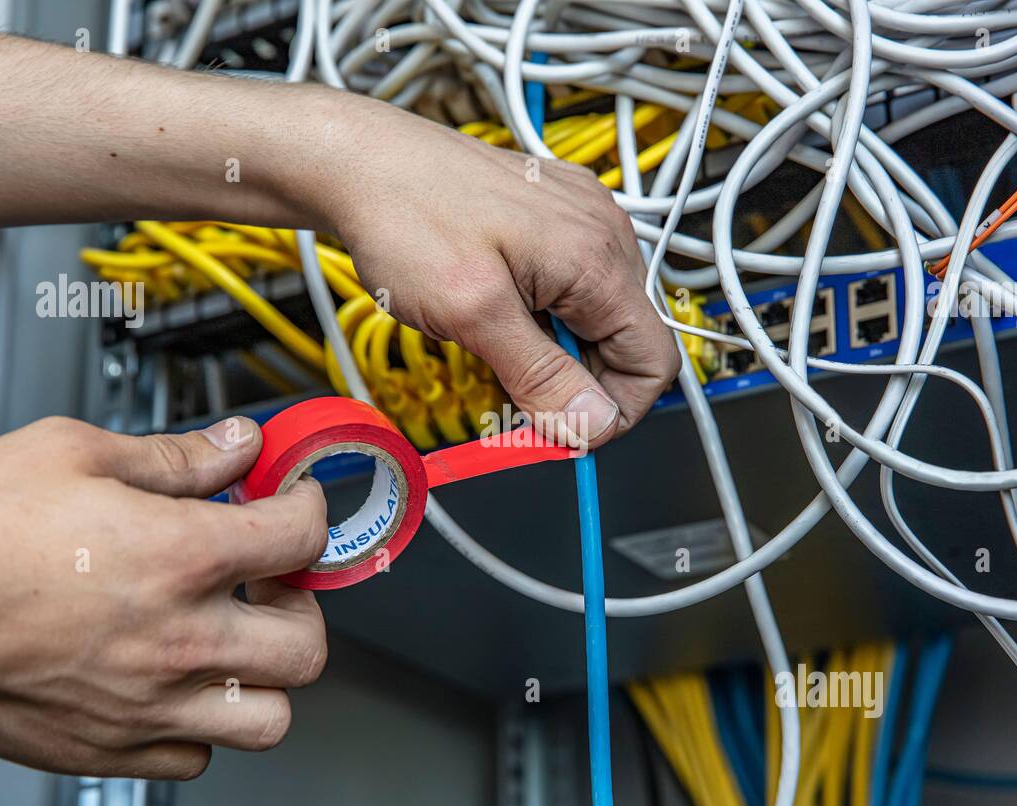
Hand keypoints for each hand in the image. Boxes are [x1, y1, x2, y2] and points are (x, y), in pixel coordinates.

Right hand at [0, 416, 327, 777]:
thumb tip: (234, 446)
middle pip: (309, 645)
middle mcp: (179, 640)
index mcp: (180, 557)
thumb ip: (173, 456)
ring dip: (267, 675)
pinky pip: (196, 757)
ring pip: (270, 718)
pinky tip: (177, 683)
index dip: (309, 507)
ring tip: (235, 639)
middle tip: (271, 578)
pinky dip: (204, 724)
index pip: (302, 536)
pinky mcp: (110, 747)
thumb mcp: (70, 452)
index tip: (291, 501)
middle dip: (304, 603)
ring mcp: (148, 703)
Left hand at [294, 94, 680, 448]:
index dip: (614, 411)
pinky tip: (494, 311)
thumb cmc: (406, 215)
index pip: (655, 360)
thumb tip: (593, 422)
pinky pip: (571, 287)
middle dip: (576, 383)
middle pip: (627, 342)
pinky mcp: (556, 216)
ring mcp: (581, 220)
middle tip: (514, 396)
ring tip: (493, 341)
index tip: (564, 432)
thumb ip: (540, 374)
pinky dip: (540, 317)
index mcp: (597, 256)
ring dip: (553, 351)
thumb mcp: (472, 315)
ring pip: (597, 319)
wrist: (362, 161)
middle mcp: (602, 232)